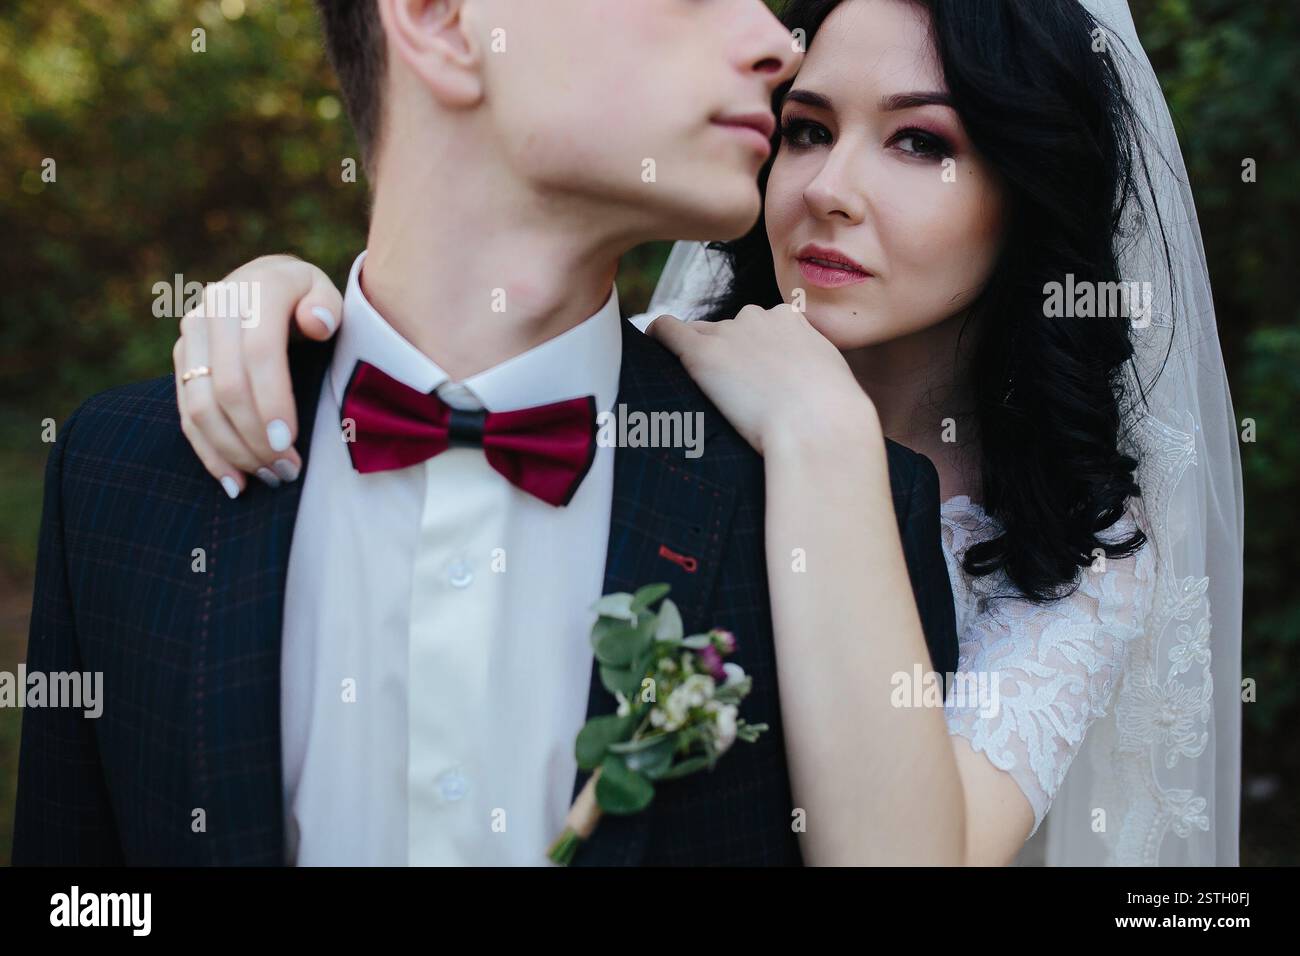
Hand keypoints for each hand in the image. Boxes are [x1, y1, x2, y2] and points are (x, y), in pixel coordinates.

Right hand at [173, 255, 341, 496]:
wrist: (266, 281)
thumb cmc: (309, 298)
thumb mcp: (326, 292)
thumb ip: (327, 305)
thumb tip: (316, 323)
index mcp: (257, 288)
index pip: (260, 352)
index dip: (272, 400)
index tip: (288, 442)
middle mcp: (216, 307)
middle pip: (227, 386)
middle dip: (255, 437)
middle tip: (288, 471)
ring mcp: (192, 333)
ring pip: (200, 405)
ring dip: (233, 451)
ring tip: (270, 478)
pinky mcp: (181, 358)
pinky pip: (186, 413)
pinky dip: (209, 452)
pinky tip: (236, 482)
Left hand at [645, 304, 875, 455]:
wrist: (819, 424)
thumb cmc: (831, 415)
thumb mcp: (830, 377)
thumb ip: (809, 369)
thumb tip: (799, 384)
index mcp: (789, 320)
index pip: (758, 328)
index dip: (751, 355)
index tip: (751, 382)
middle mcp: (757, 317)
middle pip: (727, 330)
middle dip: (725, 356)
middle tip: (729, 396)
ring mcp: (729, 333)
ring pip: (698, 333)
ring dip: (696, 355)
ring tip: (695, 388)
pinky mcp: (703, 353)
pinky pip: (667, 329)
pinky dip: (656, 335)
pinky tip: (650, 346)